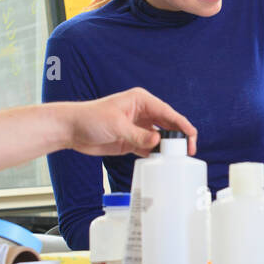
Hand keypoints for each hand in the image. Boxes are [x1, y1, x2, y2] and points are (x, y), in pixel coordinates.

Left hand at [59, 88, 196, 157]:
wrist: (70, 129)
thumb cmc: (90, 118)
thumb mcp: (116, 125)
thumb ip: (138, 134)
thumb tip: (158, 141)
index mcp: (142, 101)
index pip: (168, 113)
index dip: (182, 125)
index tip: (192, 136)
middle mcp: (142, 113)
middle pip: (168, 125)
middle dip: (179, 138)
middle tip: (188, 152)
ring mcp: (137, 127)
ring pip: (160, 138)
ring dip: (167, 148)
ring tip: (177, 159)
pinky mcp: (131, 141)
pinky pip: (148, 148)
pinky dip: (155, 155)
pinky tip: (161, 162)